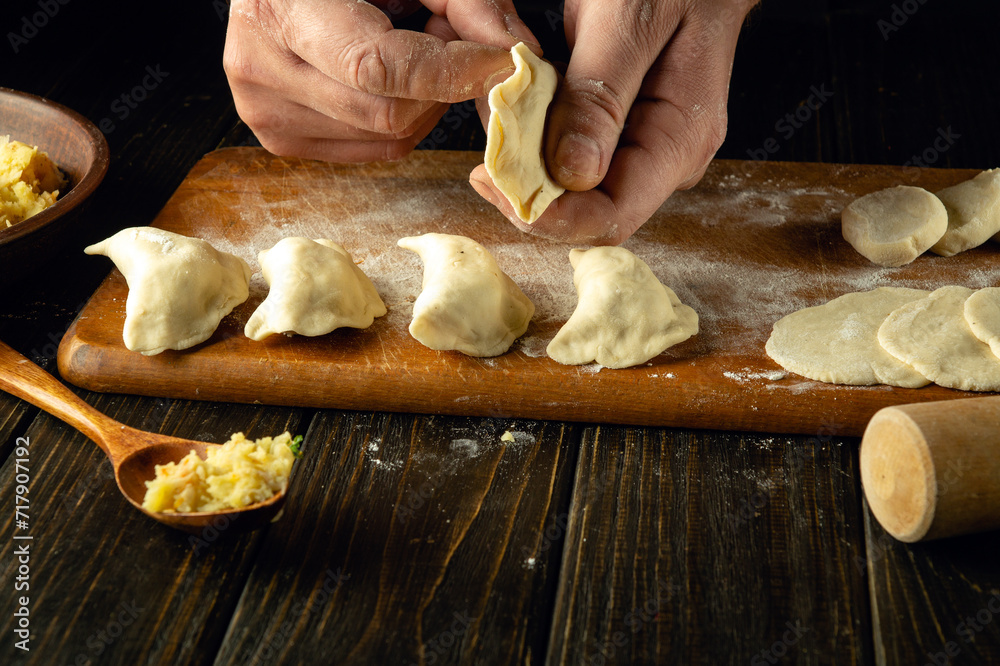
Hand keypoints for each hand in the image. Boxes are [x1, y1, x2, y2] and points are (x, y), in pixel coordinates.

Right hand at [224, 0, 539, 161]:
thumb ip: (465, 0)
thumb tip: (516, 50)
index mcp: (280, 9)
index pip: (377, 67)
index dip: (449, 72)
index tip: (501, 63)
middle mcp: (262, 67)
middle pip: (390, 112)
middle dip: (442, 83)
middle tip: (452, 41)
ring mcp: (268, 113)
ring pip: (388, 136)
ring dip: (425, 99)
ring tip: (414, 49)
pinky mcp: (283, 141)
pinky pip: (375, 148)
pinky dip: (402, 117)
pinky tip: (393, 79)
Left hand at [470, 0, 757, 244]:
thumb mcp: (632, 20)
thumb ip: (599, 98)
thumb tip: (571, 175)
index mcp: (679, 139)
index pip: (612, 217)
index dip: (550, 216)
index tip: (494, 182)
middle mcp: (664, 156)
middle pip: (588, 209)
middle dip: (531, 188)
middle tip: (487, 146)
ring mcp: (643, 144)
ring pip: (573, 185)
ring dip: (527, 163)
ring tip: (496, 118)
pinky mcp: (620, 128)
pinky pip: (570, 151)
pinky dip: (536, 136)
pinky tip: (515, 108)